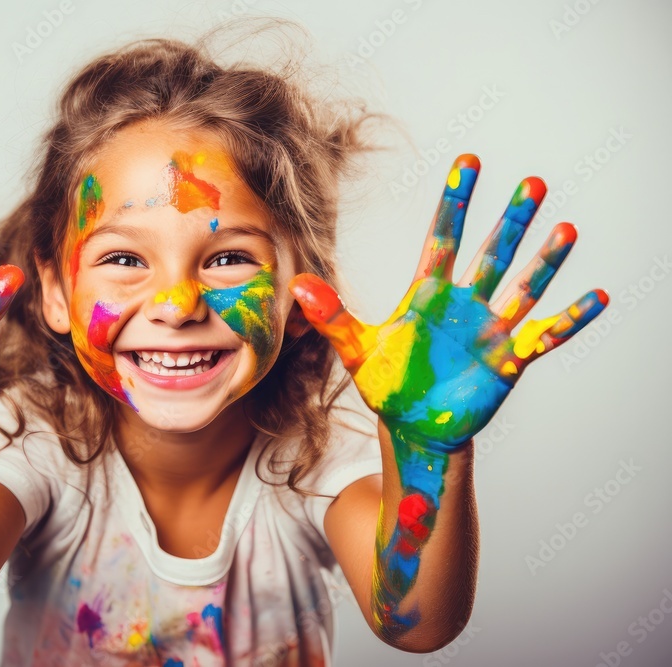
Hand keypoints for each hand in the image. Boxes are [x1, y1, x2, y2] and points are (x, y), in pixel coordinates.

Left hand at [289, 154, 606, 449]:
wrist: (413, 426)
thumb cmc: (388, 385)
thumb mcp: (357, 349)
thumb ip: (332, 316)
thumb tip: (297, 285)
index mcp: (427, 295)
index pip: (443, 238)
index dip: (456, 201)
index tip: (468, 162)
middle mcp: (464, 305)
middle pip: (491, 254)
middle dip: (510, 221)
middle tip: (533, 183)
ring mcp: (489, 330)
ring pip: (521, 287)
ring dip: (543, 261)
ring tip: (565, 229)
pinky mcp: (508, 360)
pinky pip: (545, 335)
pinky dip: (569, 319)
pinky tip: (596, 297)